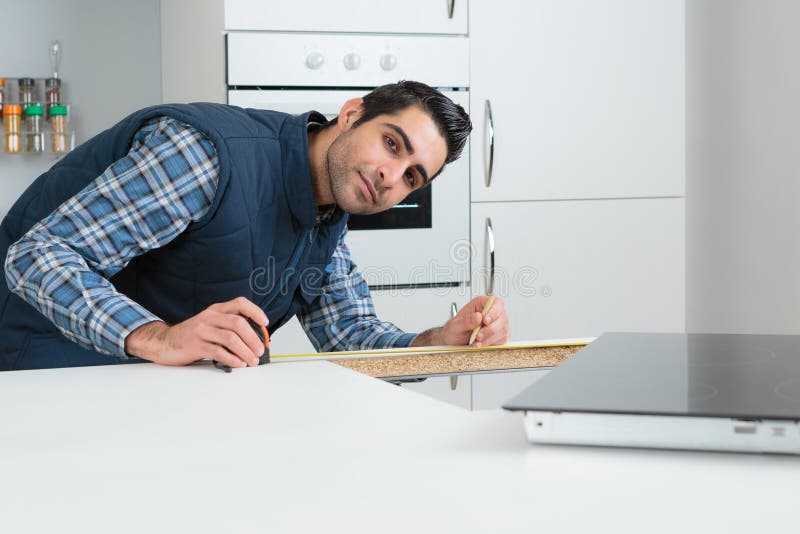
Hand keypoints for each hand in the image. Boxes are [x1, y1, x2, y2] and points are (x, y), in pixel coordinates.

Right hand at [125, 297, 268, 367]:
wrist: (163, 342)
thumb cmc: (191, 336)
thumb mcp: (210, 324)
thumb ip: (228, 327)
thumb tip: (254, 339)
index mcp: (215, 310)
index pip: (239, 303)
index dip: (255, 311)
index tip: (265, 323)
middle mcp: (209, 317)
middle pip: (238, 323)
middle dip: (253, 338)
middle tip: (260, 350)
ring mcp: (201, 331)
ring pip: (230, 338)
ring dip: (245, 351)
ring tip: (252, 361)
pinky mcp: (195, 345)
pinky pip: (218, 352)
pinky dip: (232, 359)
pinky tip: (239, 364)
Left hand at [442, 295, 508, 346]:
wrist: (452, 344)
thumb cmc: (454, 331)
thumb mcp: (455, 326)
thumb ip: (466, 321)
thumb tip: (478, 316)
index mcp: (480, 304)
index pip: (495, 302)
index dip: (494, 311)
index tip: (485, 321)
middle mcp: (491, 313)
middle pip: (502, 317)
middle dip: (490, 329)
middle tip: (478, 336)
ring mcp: (497, 326)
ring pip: (503, 330)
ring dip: (489, 339)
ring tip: (476, 342)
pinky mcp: (499, 337)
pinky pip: (502, 340)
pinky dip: (490, 344)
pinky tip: (480, 345)